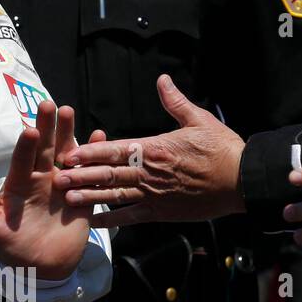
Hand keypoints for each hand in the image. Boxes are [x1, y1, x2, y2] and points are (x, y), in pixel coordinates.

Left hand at [0, 101, 91, 279]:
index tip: (30, 129)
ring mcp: (62, 184)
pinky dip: (95, 155)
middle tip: (49, 104)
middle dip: (46, 127)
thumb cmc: (10, 245)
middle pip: (44, 148)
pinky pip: (90, 173)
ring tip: (69, 111)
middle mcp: (40, 178)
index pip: (22, 159)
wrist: (39, 267)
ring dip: (68, 134)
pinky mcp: (82, 195)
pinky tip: (100, 134)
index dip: (26, 145)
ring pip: (66, 154)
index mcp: (19, 183)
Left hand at [54, 75, 245, 225]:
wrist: (245, 181)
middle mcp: (149, 172)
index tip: (68, 154)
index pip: (114, 149)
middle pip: (108, 174)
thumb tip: (162, 80)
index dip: (89, 153)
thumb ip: (175, 102)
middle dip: (80, 176)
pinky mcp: (162, 212)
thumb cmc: (223, 149)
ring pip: (115, 196)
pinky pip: (131, 217)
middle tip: (56, 178)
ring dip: (90, 197)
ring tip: (67, 198)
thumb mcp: (200, 120)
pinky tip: (94, 221)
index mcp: (154, 148)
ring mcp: (154, 194)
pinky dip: (112, 220)